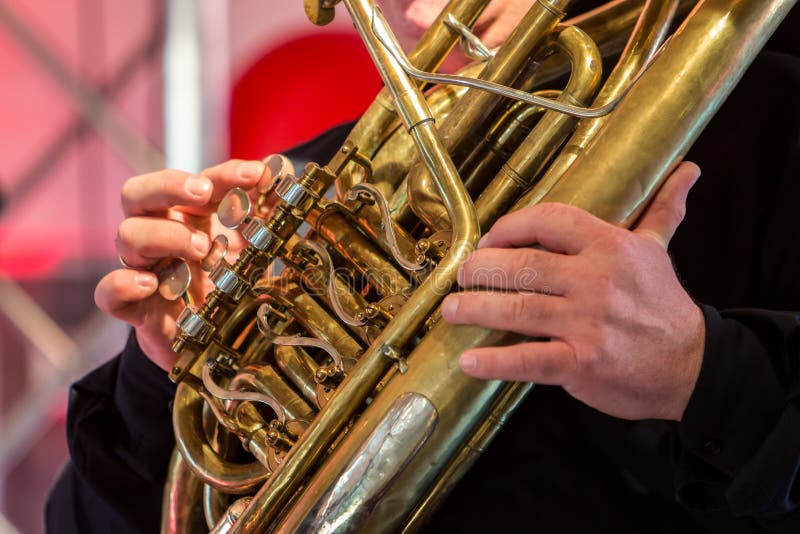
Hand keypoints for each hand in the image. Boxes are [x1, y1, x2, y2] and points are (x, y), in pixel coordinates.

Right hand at [94, 157, 289, 370]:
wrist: (220, 348)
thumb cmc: (234, 286)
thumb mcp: (259, 249)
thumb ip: (271, 211)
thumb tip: (282, 170)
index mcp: (191, 217)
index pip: (197, 182)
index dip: (224, 174)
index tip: (255, 175)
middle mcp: (161, 236)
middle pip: (139, 193)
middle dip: (169, 186)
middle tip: (203, 193)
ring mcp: (146, 270)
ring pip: (128, 235)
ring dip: (164, 234)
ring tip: (201, 248)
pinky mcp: (139, 309)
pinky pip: (109, 292)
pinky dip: (123, 284)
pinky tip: (150, 283)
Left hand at [441, 162, 703, 420]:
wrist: (693, 366)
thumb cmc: (664, 307)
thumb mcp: (659, 252)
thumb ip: (662, 211)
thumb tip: (687, 172)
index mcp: (610, 247)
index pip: (547, 221)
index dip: (509, 227)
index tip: (488, 240)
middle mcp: (596, 281)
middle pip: (522, 265)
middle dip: (482, 268)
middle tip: (463, 275)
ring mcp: (587, 323)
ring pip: (517, 308)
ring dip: (476, 308)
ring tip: (452, 309)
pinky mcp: (581, 363)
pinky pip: (528, 360)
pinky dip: (495, 362)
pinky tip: (469, 361)